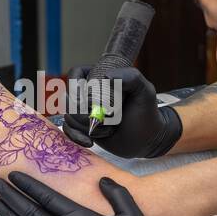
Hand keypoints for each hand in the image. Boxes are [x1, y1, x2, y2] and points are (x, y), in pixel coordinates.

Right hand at [62, 64, 182, 157]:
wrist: (147, 139)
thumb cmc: (147, 113)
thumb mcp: (145, 91)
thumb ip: (132, 77)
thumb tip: (107, 77)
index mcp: (101, 79)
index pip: (76, 73)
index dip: (76, 85)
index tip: (87, 98)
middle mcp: (90, 94)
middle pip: (69, 97)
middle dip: (82, 112)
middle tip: (100, 121)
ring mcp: (85, 111)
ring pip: (69, 115)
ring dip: (84, 126)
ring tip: (107, 130)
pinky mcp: (84, 127)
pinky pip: (69, 130)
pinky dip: (76, 136)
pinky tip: (89, 142)